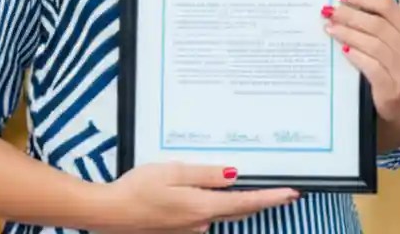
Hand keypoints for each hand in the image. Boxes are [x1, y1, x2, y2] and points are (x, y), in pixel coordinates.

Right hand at [97, 163, 298, 232]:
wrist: (107, 213)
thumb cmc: (136, 189)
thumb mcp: (172, 172)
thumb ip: (205, 174)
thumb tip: (233, 175)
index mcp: (201, 207)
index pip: (245, 202)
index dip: (271, 198)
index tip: (292, 193)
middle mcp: (200, 223)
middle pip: (236, 209)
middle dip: (259, 200)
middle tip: (283, 191)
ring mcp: (188, 230)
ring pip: (217, 211)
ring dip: (228, 201)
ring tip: (238, 186)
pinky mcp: (177, 231)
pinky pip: (201, 215)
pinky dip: (207, 203)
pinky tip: (194, 193)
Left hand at [323, 0, 399, 130]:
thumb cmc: (391, 69)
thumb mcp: (393, 46)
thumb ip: (378, 26)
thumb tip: (345, 3)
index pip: (389, 7)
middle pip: (378, 25)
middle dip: (350, 16)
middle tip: (329, 11)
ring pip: (373, 44)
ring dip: (348, 33)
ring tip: (330, 28)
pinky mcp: (392, 88)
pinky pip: (371, 67)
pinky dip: (356, 56)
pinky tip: (342, 49)